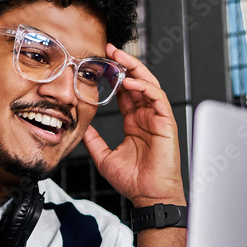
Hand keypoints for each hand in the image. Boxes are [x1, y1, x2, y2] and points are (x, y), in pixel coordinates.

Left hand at [83, 44, 185, 207]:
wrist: (149, 196)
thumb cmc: (133, 181)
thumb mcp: (104, 157)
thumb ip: (93, 140)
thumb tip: (81, 127)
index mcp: (134, 122)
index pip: (125, 92)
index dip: (115, 76)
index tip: (101, 62)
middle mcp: (146, 117)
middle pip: (137, 82)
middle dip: (125, 64)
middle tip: (110, 49)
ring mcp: (157, 118)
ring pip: (148, 84)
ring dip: (135, 69)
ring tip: (120, 58)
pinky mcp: (166, 122)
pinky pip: (157, 97)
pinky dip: (144, 87)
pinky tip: (130, 81)